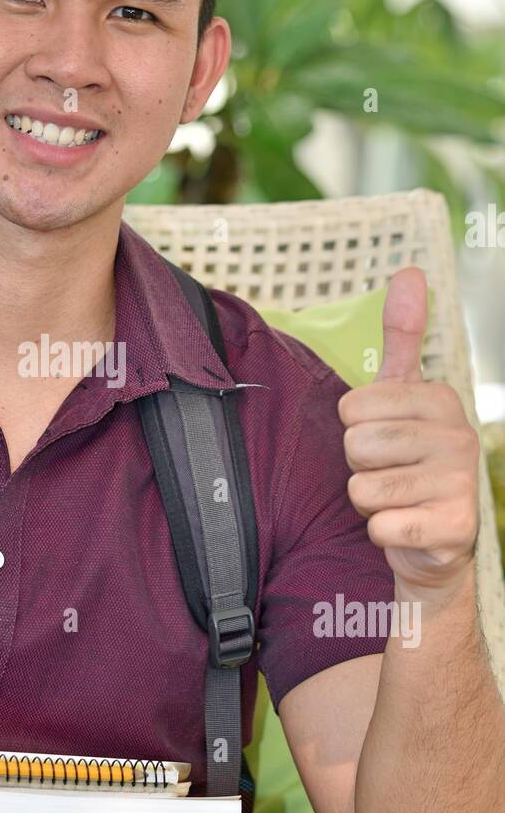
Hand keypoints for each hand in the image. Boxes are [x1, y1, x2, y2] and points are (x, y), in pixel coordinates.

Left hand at [337, 266, 479, 596]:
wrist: (431, 541)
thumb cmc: (405, 462)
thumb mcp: (401, 396)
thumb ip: (403, 337)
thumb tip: (410, 271)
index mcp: (440, 399)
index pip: (353, 406)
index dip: (353, 429)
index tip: (379, 440)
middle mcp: (459, 436)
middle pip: (356, 445)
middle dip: (358, 466)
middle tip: (384, 473)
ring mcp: (460, 483)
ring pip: (363, 487)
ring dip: (367, 500)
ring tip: (393, 498)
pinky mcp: (453, 527)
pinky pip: (382, 525)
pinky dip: (380, 532)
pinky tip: (402, 527)